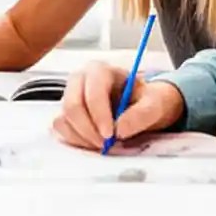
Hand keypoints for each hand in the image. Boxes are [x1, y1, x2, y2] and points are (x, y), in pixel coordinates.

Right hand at [52, 60, 184, 150]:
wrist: (140, 107)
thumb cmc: (145, 100)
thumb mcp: (154, 104)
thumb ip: (142, 114)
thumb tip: (120, 129)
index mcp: (101, 71)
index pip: (93, 91)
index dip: (99, 114)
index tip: (111, 135)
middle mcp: (81, 80)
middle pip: (72, 105)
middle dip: (89, 130)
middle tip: (106, 145)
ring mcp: (70, 96)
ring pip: (65, 119)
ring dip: (83, 137)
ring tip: (104, 143)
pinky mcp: (66, 113)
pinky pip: (61, 128)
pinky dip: (76, 140)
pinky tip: (94, 141)